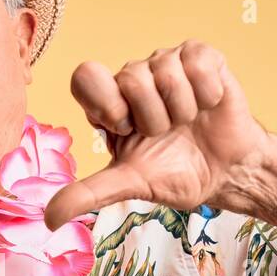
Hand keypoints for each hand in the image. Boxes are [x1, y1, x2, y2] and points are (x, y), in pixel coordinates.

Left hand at [44, 40, 270, 228]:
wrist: (227, 173)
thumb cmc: (176, 174)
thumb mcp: (130, 184)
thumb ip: (89, 193)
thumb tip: (49, 219)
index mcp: (109, 103)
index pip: (85, 77)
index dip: (108, 104)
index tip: (127, 129)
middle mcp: (133, 77)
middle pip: (129, 77)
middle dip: (154, 117)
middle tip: (166, 133)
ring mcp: (166, 62)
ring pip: (165, 72)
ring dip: (183, 109)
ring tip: (188, 122)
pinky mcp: (200, 56)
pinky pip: (196, 62)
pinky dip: (207, 93)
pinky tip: (209, 105)